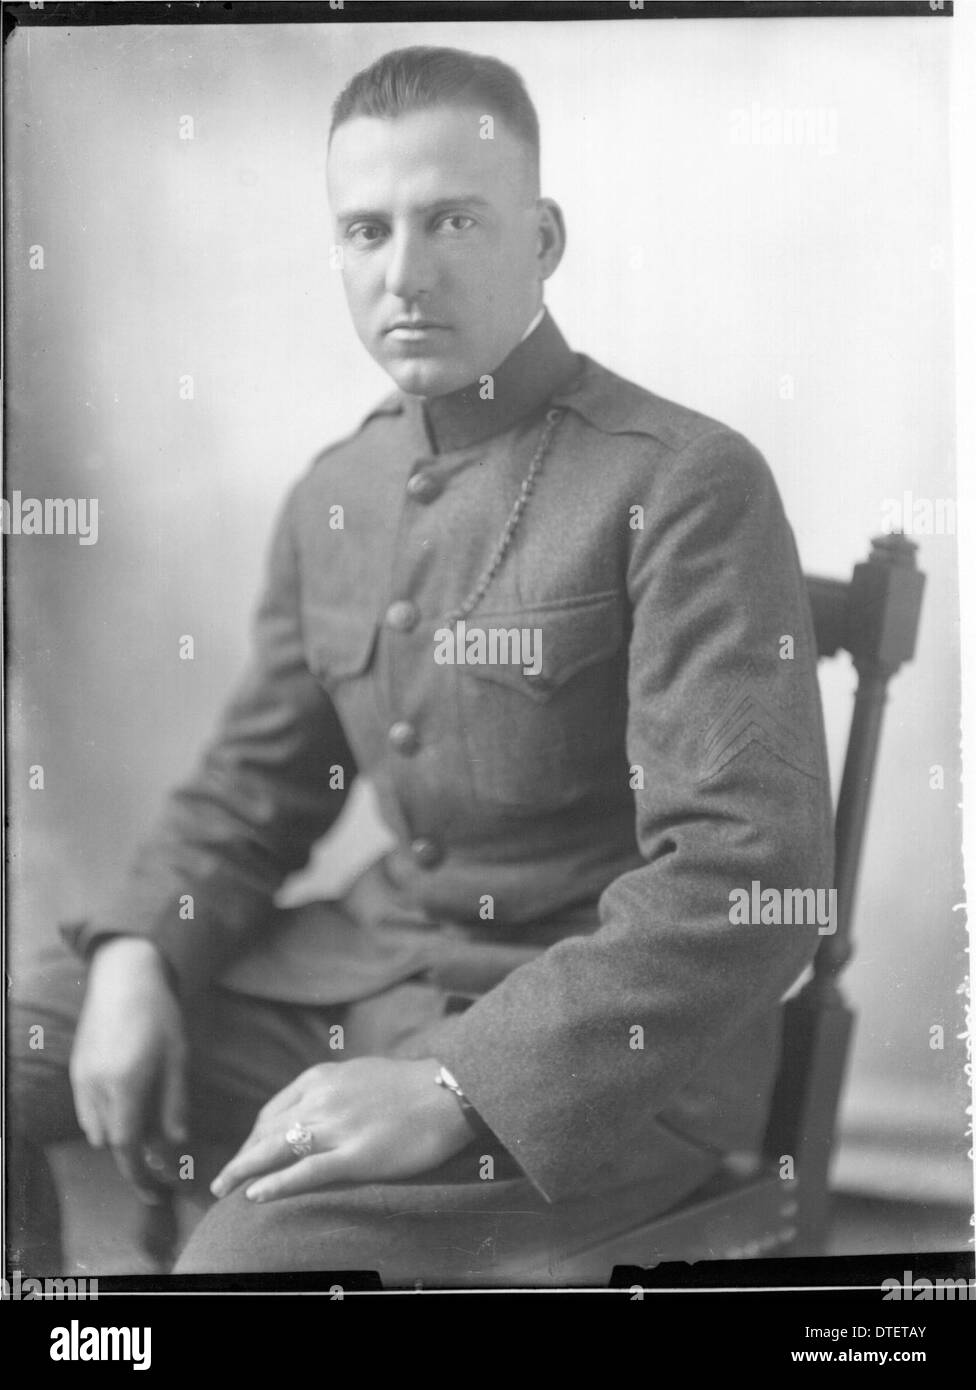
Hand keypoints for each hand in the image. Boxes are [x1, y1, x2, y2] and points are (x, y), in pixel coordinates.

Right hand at [69, 937, 187, 1203]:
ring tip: (146, 1121)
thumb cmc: (159, 1014)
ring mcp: (81, 1079)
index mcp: (126, 1086)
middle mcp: (96, 1088)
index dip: (140, 1176)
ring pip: (96, 1128)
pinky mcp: (75, 1069)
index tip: (156, 1193)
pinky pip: (87, 1109)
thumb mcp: (178, 1057)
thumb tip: (176, 1145)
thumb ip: (175, 1103)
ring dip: (118, 1134)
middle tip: (160, 1154)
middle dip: (133, 1154)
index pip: (126, 1147)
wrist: (123, 976)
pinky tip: (127, 1099)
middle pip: (111, 1142)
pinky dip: (105, 1116)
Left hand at [211, 1057, 474, 1202]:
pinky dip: (276, 1184)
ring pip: (275, 1151)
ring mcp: (336, 1128)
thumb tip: (311, 1109)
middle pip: (265, 1132)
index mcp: (321, 1078)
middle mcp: (320, 1100)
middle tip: (222, 1182)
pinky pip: (306, 1172)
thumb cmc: (410, 1085)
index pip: (272, 1112)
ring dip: (242, 1173)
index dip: (251, 1139)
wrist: (449, 1092)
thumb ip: (331, 1090)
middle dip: (240, 1158)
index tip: (244, 1156)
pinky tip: (255, 1196)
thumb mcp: (360, 1074)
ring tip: (223, 1191)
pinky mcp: (355, 1156)